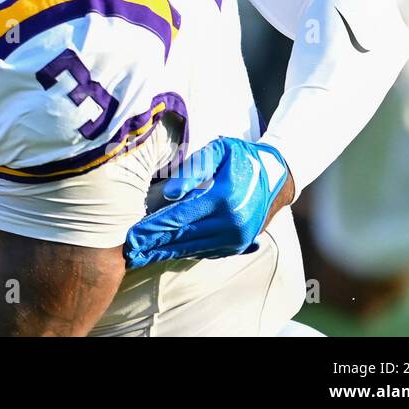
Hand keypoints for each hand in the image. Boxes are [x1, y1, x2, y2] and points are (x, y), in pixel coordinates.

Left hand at [124, 137, 290, 268]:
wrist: (279, 175)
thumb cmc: (243, 157)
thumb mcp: (219, 151)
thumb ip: (193, 169)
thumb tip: (170, 194)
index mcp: (223, 199)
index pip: (179, 218)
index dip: (153, 228)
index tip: (131, 236)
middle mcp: (231, 224)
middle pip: (183, 238)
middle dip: (153, 245)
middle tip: (129, 252)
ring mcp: (237, 238)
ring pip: (194, 249)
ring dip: (166, 253)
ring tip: (143, 257)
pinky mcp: (240, 245)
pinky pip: (207, 252)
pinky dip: (185, 253)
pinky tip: (167, 254)